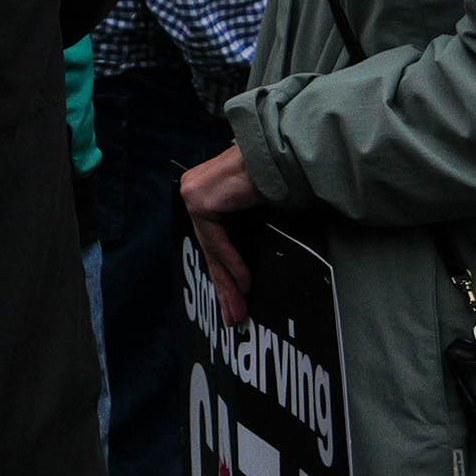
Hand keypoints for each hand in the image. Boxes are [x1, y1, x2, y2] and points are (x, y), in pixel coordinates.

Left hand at [180, 144, 263, 320]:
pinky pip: (216, 242)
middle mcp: (195, 192)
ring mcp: (194, 194)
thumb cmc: (277, 180)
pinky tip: (244, 285)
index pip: (212, 243)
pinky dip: (232, 264)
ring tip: (238, 312)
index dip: (223, 274)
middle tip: (233, 319)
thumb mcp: (256, 212)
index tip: (234, 303)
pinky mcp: (200, 200)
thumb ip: (247, 233)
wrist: (281, 156)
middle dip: (224, 289)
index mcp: (207, 194)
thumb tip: (248, 272)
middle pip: (210, 250)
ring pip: (211, 250)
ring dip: (227, 285)